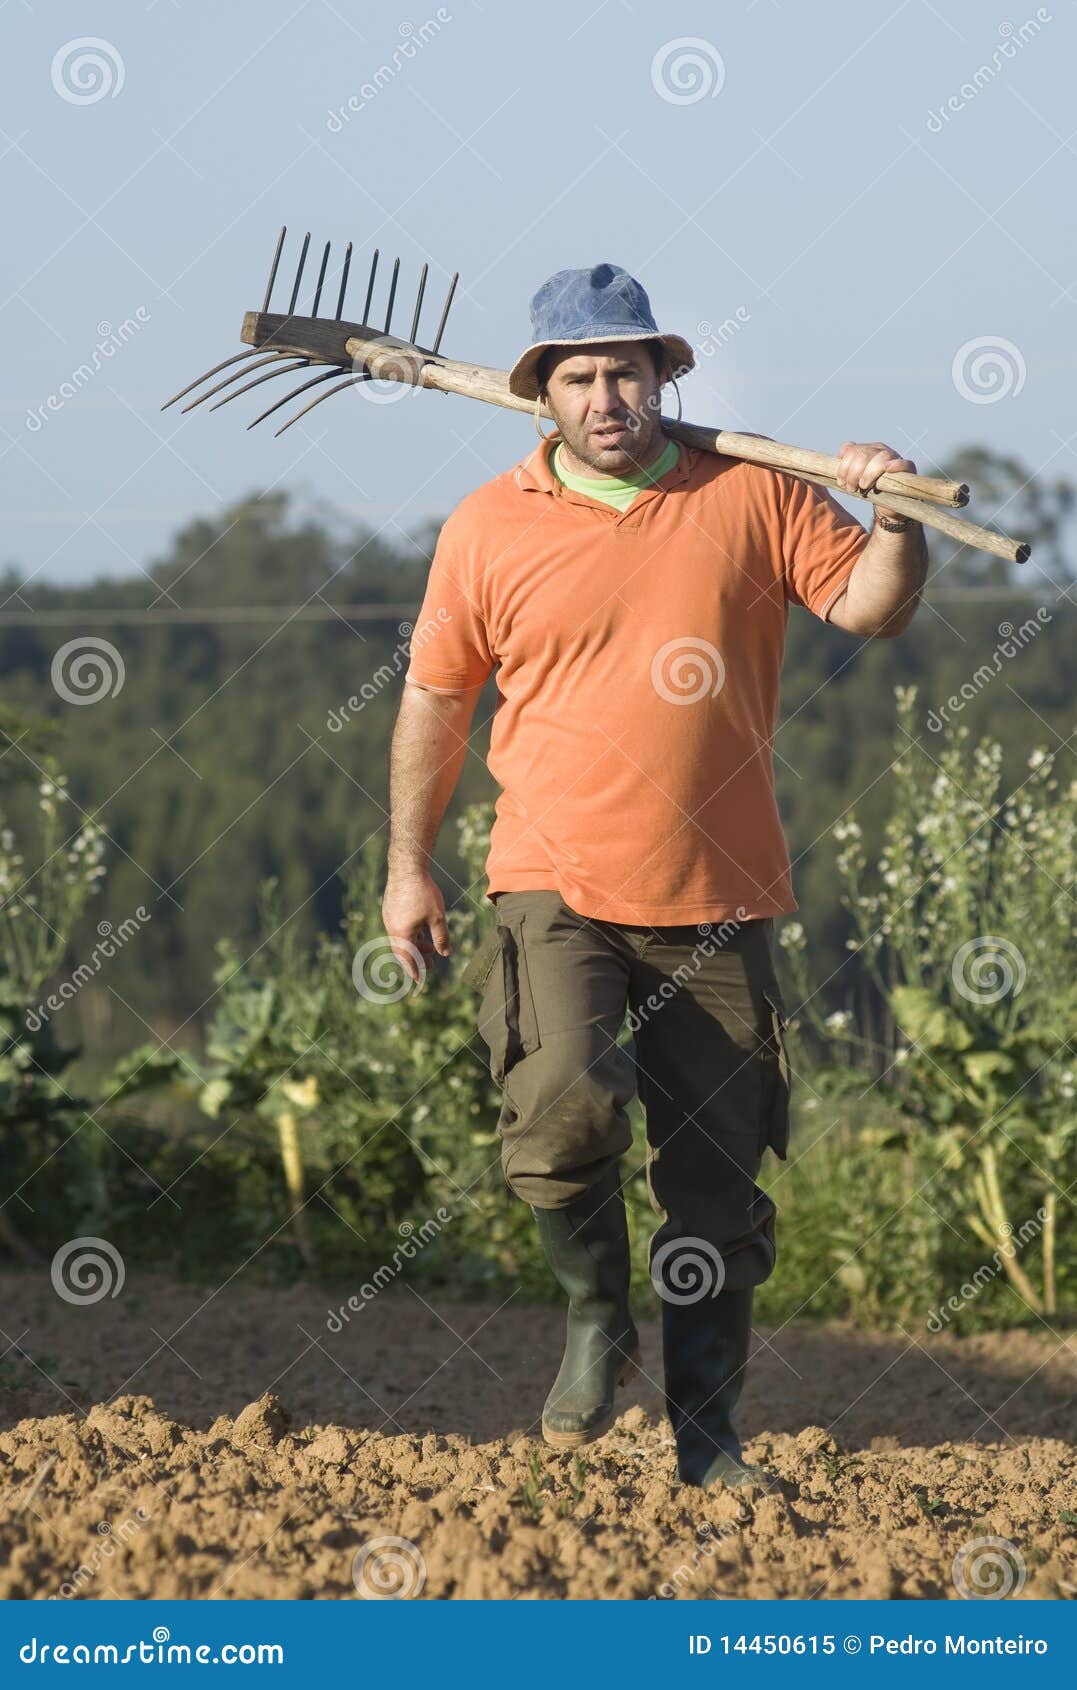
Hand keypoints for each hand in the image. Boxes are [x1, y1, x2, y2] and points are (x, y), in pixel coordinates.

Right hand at [381, 866, 450, 985]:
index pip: (407, 958)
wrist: (406, 868)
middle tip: (431, 965)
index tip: (418, 980)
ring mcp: (389, 918)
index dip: (414, 970)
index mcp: (401, 934)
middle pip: (403, 950)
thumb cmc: (422, 892)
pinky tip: (422, 930)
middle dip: (417, 959)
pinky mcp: (390, 909)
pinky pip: (400, 928)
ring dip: (415, 945)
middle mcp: (391, 928)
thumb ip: (441, 937)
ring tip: (429, 947)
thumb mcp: (437, 917)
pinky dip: (411, 934)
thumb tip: (446, 954)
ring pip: (402, 938)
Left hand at [835, 441, 915, 522]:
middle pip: (864, 455)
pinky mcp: (908, 470)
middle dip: (853, 473)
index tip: (841, 482)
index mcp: (868, 449)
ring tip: (863, 487)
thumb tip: (841, 453)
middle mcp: (881, 450)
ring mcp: (895, 458)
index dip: (844, 467)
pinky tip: (888, 469)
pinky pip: (904, 464)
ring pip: (881, 458)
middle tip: (851, 488)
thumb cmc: (868, 489)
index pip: (853, 450)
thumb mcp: (854, 477)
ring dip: (868, 474)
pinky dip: (896, 465)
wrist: (885, 505)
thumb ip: (847, 464)